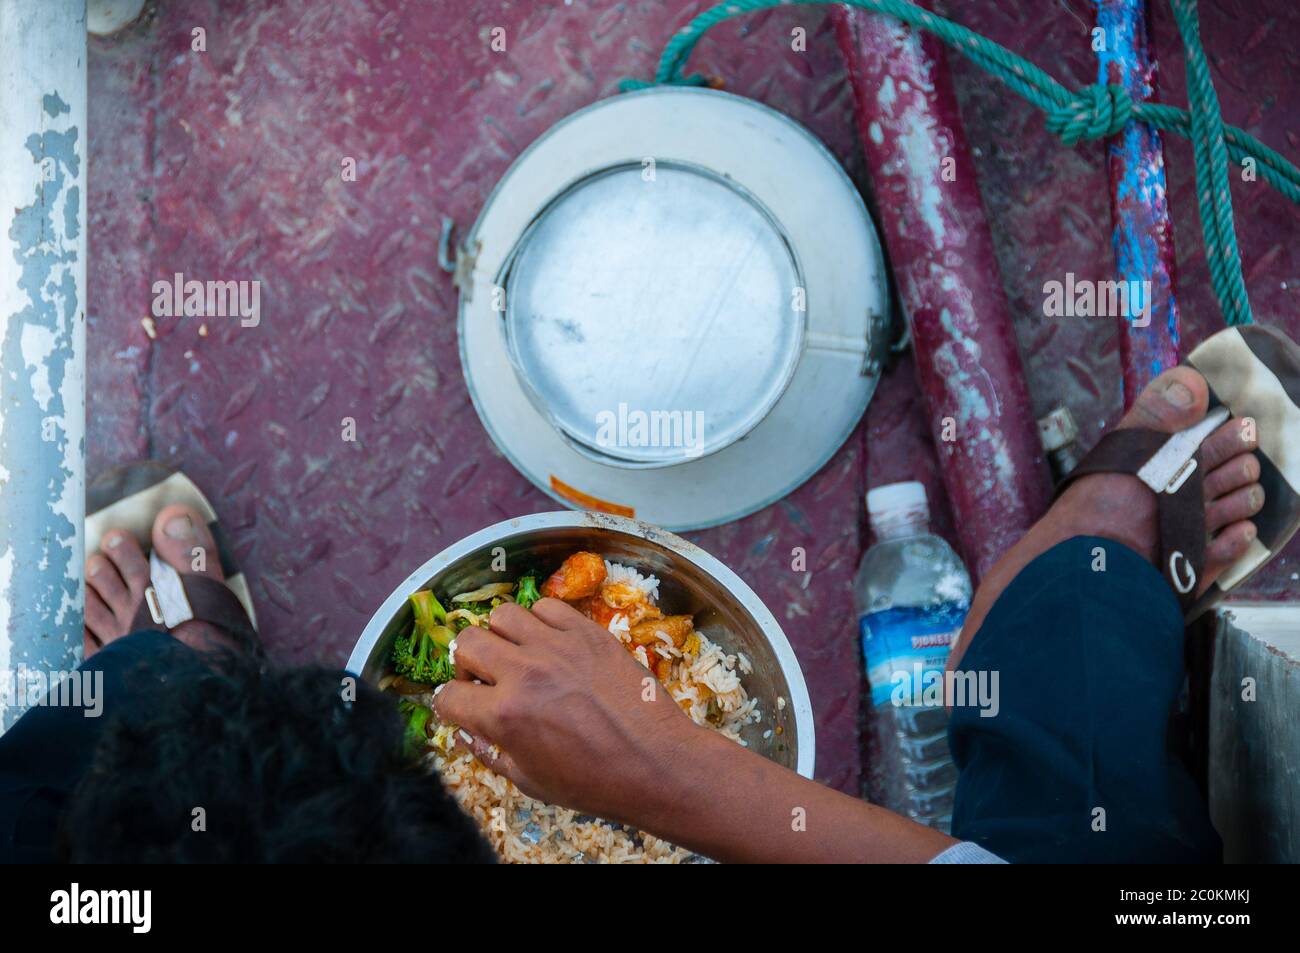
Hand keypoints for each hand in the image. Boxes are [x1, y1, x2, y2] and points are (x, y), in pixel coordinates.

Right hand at [432, 598, 705, 822]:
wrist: (656, 762)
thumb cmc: (594, 782)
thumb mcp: (530, 780)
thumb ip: (490, 753)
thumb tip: (466, 733)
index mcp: (505, 715)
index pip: (448, 696)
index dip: (450, 706)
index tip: (462, 709)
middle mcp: (524, 672)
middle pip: (466, 643)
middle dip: (467, 665)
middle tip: (487, 681)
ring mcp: (558, 646)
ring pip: (502, 615)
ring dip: (501, 637)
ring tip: (518, 657)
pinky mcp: (587, 632)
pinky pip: (547, 607)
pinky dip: (540, 623)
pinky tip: (550, 645)